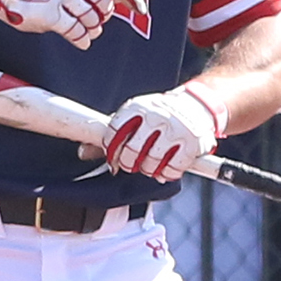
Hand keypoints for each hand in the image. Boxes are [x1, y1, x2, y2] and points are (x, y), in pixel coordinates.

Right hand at [0, 0, 145, 49]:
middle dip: (102, 15)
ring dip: (91, 28)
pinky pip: (75, 31)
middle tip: (95, 20)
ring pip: (90, 19)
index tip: (141, 10)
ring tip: (86, 30)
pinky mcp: (50, 13)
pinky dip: (81, 39)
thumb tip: (117, 0)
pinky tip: (82, 42)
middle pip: (103, 3)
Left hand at [100, 82, 226, 181]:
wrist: (197, 106)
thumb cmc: (159, 114)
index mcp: (139, 106)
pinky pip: (172, 168)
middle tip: (129, 164)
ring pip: (151, 161)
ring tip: (148, 166)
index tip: (112, 157)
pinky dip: (165, 174)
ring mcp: (175, 130)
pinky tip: (163, 170)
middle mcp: (157, 116)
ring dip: (146, 170)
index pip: (116, 130)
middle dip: (127, 163)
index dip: (110, 149)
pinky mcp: (192, 144)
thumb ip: (113, 134)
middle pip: (132, 150)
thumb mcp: (136, 117)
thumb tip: (83, 152)